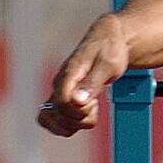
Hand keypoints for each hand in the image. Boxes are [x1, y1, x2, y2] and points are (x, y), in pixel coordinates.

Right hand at [37, 13, 130, 136]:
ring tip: (90, 111)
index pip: (61, 103)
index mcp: (68, 74)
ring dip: (72, 124)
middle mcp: (59, 84)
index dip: (78, 111)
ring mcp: (59, 91)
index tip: (94, 103)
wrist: (108, 39)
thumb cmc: (110, 49)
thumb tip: (77, 101)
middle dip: (79, 119)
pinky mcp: (64, 97)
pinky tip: (84, 115)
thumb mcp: (108, 64)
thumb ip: (92, 83)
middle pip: (57, 115)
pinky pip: (55, 118)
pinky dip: (68, 124)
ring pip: (52, 119)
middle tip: (94, 105)